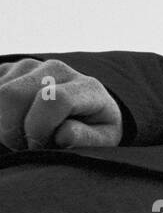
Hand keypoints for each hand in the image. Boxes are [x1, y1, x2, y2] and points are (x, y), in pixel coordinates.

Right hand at [0, 58, 123, 150]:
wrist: (83, 112)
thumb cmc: (92, 131)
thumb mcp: (102, 141)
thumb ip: (85, 139)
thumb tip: (63, 134)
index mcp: (87, 87)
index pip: (53, 100)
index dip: (39, 128)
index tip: (38, 147)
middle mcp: (58, 70)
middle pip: (15, 95)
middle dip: (12, 129)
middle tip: (24, 146)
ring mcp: (32, 65)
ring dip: (3, 123)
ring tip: (21, 136)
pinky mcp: (10, 69)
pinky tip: (13, 122)